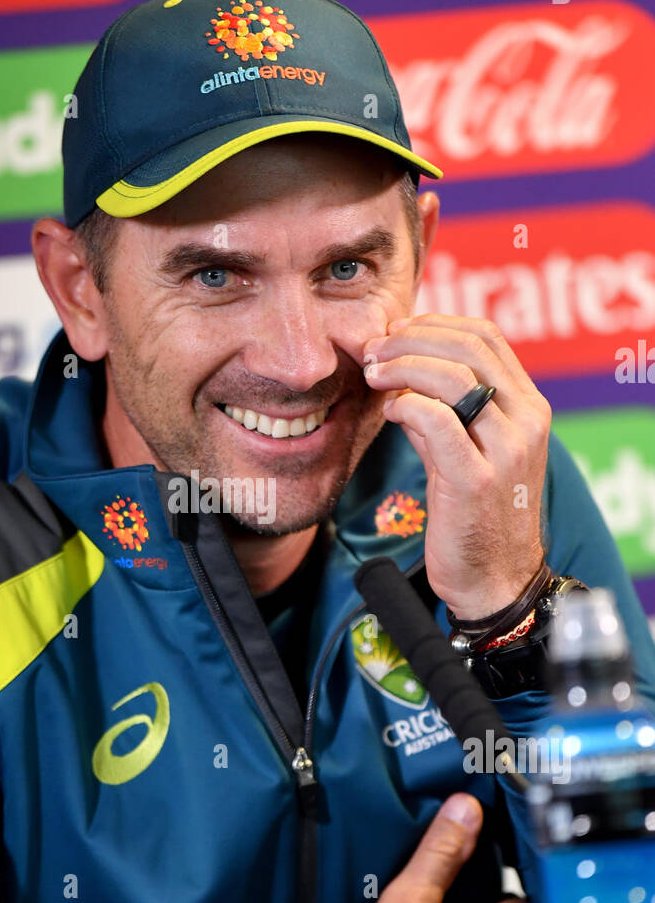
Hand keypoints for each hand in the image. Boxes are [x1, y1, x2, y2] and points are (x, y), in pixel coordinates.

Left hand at [363, 313, 550, 617]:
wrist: (494, 579)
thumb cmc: (475, 514)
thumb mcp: (464, 449)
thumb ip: (441, 410)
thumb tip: (400, 373)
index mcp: (529, 406)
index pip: (486, 336)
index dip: (434, 324)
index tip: (395, 333)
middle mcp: (527, 421)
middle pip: (470, 346)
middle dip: (411, 339)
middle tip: (373, 351)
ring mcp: (505, 450)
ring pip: (453, 376)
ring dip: (402, 367)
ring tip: (373, 375)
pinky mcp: (475, 479)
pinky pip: (437, 420)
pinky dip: (406, 406)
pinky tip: (390, 412)